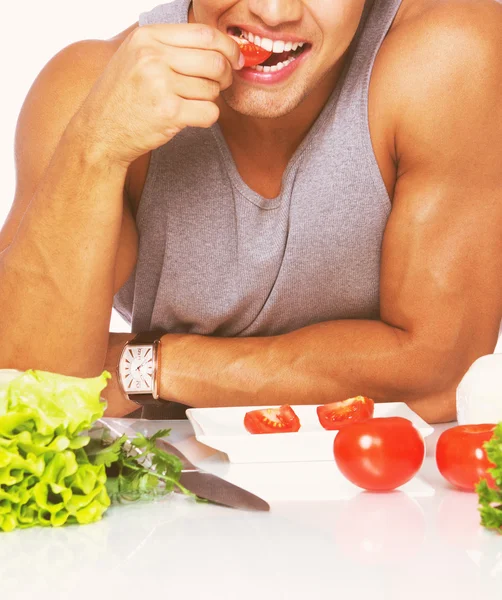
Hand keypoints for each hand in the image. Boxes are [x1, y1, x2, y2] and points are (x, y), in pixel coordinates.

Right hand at [71, 24, 242, 166]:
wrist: (99, 132)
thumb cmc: (122, 96)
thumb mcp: (136, 56)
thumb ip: (171, 46)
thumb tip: (220, 45)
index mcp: (147, 37)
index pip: (205, 34)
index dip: (228, 47)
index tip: (235, 58)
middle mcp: (153, 56)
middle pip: (215, 61)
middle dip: (225, 75)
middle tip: (221, 85)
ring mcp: (160, 85)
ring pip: (212, 89)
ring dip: (209, 99)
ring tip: (189, 103)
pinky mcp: (169, 113)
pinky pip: (210, 112)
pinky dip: (207, 117)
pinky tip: (190, 117)